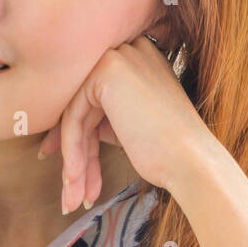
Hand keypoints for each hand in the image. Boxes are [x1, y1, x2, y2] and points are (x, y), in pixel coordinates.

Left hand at [38, 34, 216, 211]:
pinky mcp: (107, 71)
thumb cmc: (166, 150)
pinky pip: (74, 115)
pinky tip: (74, 179)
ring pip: (76, 113)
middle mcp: (129, 49)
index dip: (74, 131)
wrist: (190, 161)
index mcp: (138, 58)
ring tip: (73, 196)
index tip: (65, 163)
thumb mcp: (126, 125)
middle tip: (67, 183)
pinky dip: (72, 150)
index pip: (93, 95)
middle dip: (70, 147)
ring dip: (73, 159)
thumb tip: (57, 127)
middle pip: (82, 103)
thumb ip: (99, 116)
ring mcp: (119, 56)